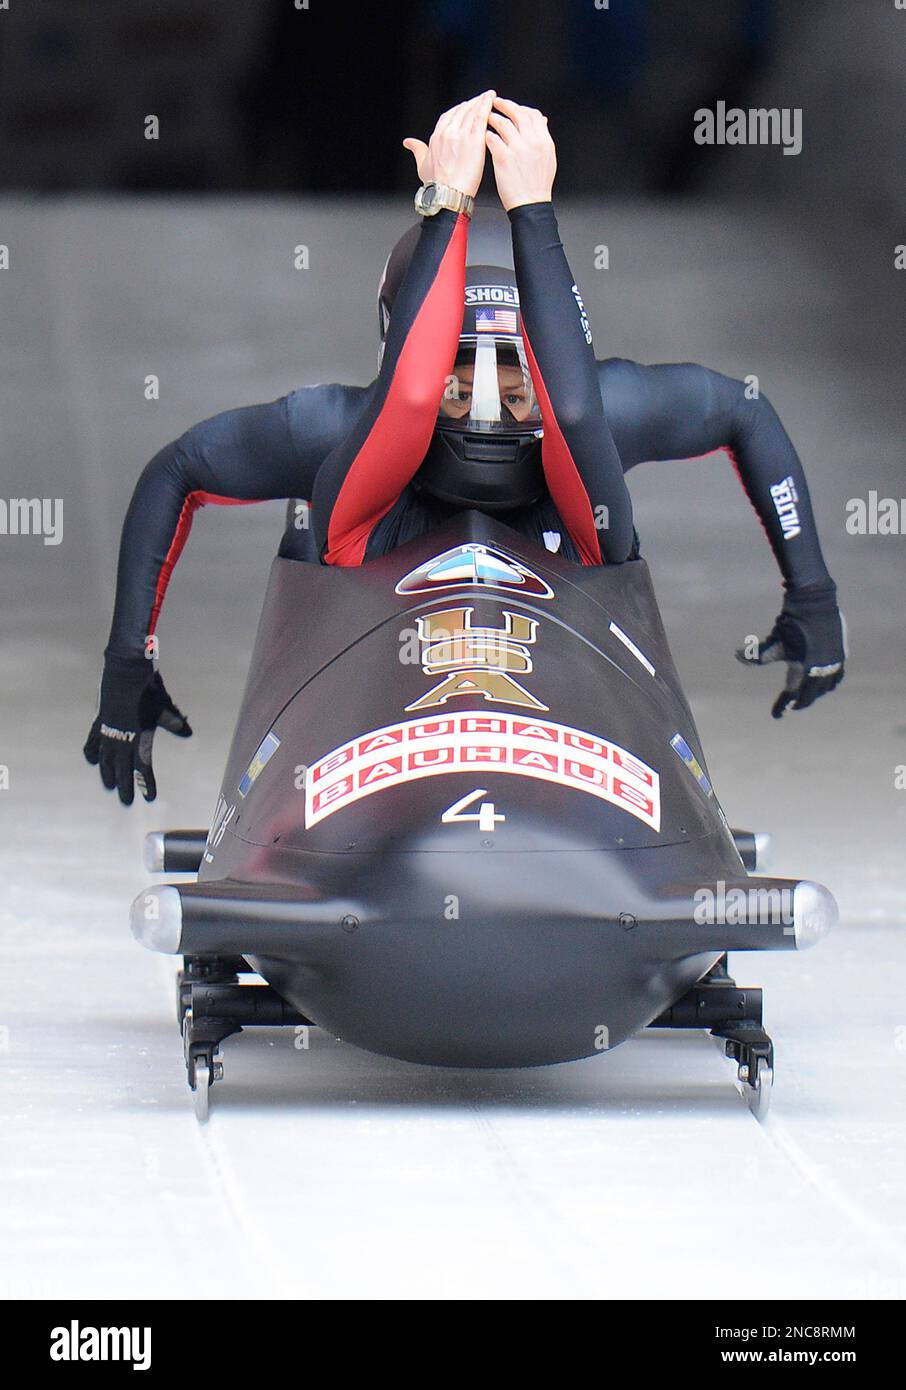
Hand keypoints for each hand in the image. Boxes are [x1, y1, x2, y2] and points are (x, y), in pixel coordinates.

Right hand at [84, 656, 191, 804]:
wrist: (124, 675)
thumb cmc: (146, 692)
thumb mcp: (162, 708)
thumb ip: (172, 722)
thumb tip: (187, 732)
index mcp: (138, 739)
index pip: (143, 768)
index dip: (146, 783)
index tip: (148, 798)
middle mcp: (122, 740)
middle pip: (122, 770)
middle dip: (125, 787)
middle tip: (126, 801)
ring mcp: (108, 732)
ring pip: (106, 760)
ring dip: (108, 774)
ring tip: (108, 786)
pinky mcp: (100, 723)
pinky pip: (94, 742)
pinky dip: (93, 752)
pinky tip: (92, 761)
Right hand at [403, 90, 494, 195]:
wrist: (447, 194)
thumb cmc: (436, 185)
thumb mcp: (422, 165)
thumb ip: (417, 150)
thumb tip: (408, 142)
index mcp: (436, 137)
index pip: (448, 116)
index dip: (458, 110)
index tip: (465, 107)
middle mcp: (448, 133)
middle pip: (461, 110)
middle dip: (471, 103)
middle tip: (481, 98)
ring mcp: (461, 135)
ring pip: (471, 111)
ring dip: (481, 101)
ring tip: (489, 96)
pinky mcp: (474, 141)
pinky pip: (481, 117)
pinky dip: (486, 106)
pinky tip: (491, 100)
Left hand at [485, 97, 556, 210]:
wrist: (531, 204)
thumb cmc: (537, 184)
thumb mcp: (548, 157)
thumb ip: (543, 137)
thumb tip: (542, 120)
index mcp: (544, 140)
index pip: (532, 114)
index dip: (520, 107)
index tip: (511, 106)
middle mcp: (532, 141)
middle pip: (517, 113)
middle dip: (504, 105)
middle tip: (495, 103)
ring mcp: (517, 148)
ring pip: (503, 123)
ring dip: (493, 118)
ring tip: (486, 118)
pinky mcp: (503, 157)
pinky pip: (492, 138)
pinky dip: (487, 135)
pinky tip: (484, 136)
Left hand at [736, 582, 844, 717]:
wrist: (815, 601)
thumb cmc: (791, 622)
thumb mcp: (774, 641)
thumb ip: (756, 654)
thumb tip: (737, 656)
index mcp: (805, 670)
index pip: (792, 695)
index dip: (782, 705)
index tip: (776, 715)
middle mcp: (822, 669)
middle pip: (810, 694)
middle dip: (799, 702)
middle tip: (790, 705)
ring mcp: (834, 661)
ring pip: (826, 687)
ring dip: (815, 693)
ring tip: (806, 694)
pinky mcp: (841, 652)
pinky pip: (838, 675)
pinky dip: (830, 683)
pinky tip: (825, 682)